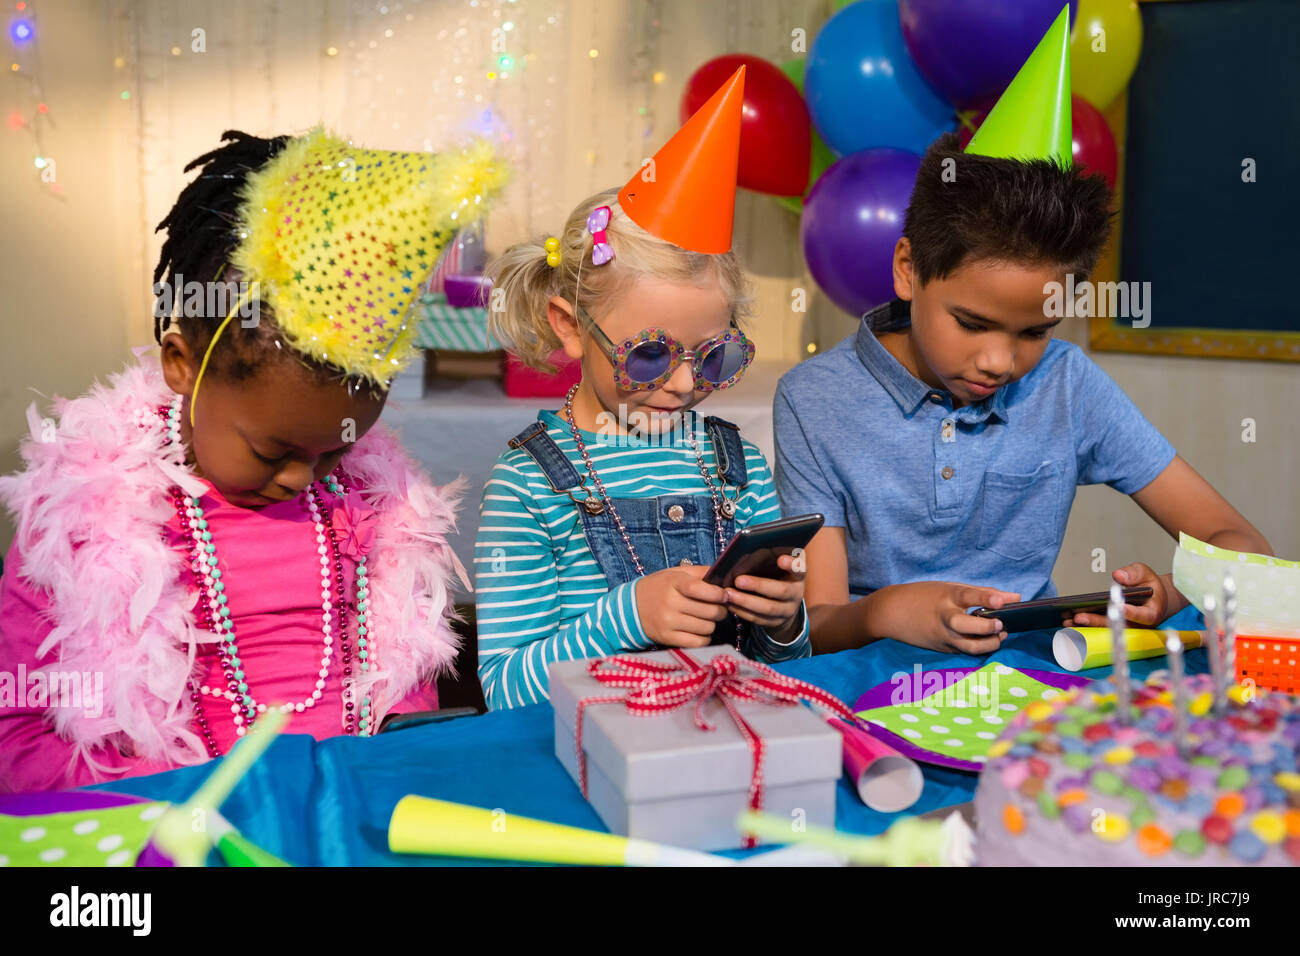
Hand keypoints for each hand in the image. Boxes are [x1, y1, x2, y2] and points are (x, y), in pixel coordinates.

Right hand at [635, 565, 728, 647]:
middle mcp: (670, 603)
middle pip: (709, 612)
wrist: (632, 607)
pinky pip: (698, 642)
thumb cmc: (659, 588)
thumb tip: (725, 576)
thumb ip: (700, 572)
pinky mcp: (668, 638)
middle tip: (718, 608)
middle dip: (720, 610)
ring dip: (712, 624)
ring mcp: (669, 623)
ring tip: (705, 618)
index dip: (718, 594)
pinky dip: (704, 637)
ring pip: (707, 628)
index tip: (724, 595)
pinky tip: (699, 630)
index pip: (700, 589)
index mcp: (673, 583)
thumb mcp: (676, 574)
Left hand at [727, 552, 806, 640]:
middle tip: (738, 580)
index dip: (792, 564)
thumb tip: (744, 552)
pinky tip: (729, 604)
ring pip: (769, 608)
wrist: (783, 599)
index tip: (781, 559)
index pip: (800, 568)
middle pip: (782, 590)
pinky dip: (742, 611)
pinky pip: (759, 619)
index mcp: (798, 574)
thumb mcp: (777, 562)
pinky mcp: (776, 622)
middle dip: (759, 585)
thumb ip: (767, 556)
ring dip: (746, 601)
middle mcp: (796, 592)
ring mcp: (788, 609)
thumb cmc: (776, 572)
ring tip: (728, 594)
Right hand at [873, 581, 1020, 654]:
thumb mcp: (950, 588)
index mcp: (946, 597)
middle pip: (966, 627)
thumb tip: (1015, 598)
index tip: (1004, 600)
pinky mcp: (943, 648)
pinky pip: (966, 650)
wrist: (892, 612)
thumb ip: (982, 593)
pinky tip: (989, 641)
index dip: (987, 597)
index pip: (968, 596)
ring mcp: (943, 636)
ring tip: (999, 636)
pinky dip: (980, 647)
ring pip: (970, 647)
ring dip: (989, 644)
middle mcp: (944, 618)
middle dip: (986, 628)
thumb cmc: (926, 596)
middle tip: (1000, 625)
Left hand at [1066, 564, 1185, 627]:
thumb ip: (1134, 574)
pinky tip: (1069, 622)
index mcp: (1150, 612)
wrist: (1153, 598)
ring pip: (1106, 629)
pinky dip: (1084, 626)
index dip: (1131, 613)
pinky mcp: (1113, 627)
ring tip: (1068, 621)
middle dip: (1097, 621)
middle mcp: (1137, 625)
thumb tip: (1119, 575)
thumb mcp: (1145, 574)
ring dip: (1086, 626)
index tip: (1119, 608)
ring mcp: (1124, 628)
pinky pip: (1099, 628)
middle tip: (1079, 617)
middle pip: (1117, 625)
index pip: (1142, 615)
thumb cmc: (1148, 586)